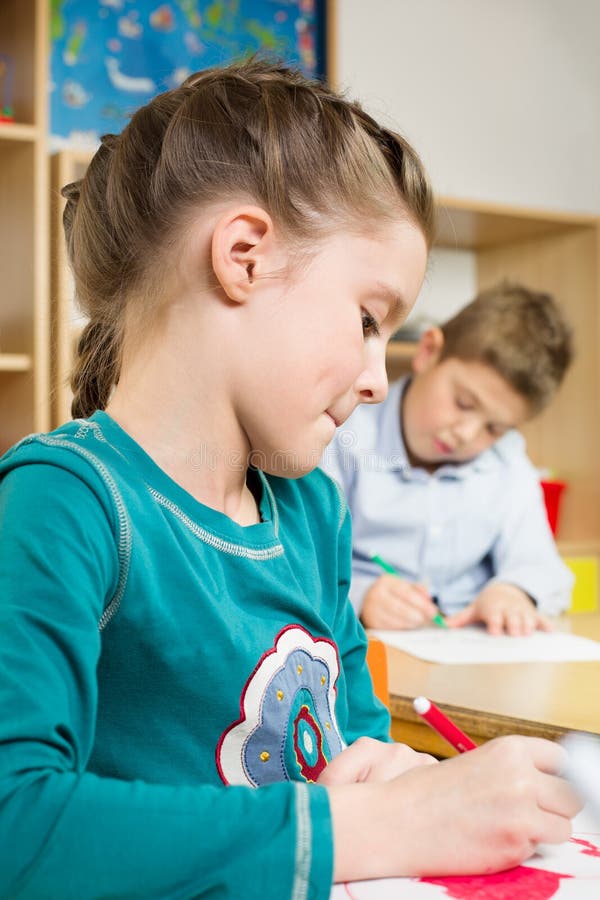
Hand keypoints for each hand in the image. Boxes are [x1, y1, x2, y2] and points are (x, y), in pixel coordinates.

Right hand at [328, 735, 582, 881]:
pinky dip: (522, 849)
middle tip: (527, 814)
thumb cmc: (430, 794)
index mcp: (510, 749)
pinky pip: (539, 849)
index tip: (544, 788)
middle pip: (570, 795)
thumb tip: (547, 785)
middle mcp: (521, 776)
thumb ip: (512, 771)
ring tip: (507, 828)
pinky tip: (492, 841)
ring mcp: (522, 810)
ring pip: (562, 826)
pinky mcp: (516, 843)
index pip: (560, 761)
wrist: (398, 820)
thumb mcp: (476, 765)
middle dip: (553, 807)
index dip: (552, 778)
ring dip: (542, 831)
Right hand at [361, 574, 438, 629]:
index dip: (422, 604)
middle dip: (418, 616)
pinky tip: (408, 626)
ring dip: (412, 624)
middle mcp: (375, 594)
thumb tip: (428, 597)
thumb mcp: (405, 586)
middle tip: (429, 620)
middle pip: (400, 609)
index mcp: (386, 581)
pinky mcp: (372, 623)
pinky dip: (403, 629)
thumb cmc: (394, 594)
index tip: (433, 612)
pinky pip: (392, 630)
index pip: (406, 593)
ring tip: (419, 622)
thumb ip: (419, 590)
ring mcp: (372, 610)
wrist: (371, 601)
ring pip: (397, 622)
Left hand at [445, 583, 552, 634]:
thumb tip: (444, 625)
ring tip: (529, 634)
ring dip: (529, 625)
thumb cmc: (488, 604)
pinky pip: (542, 619)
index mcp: (493, 609)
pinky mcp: (534, 614)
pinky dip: (546, 625)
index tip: (494, 632)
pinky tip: (550, 632)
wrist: (505, 590)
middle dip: (513, 626)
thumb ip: (461, 618)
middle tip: (515, 634)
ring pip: (527, 619)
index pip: (494, 617)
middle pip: (512, 619)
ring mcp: (522, 611)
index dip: (494, 624)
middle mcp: (509, 610)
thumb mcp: (474, 608)